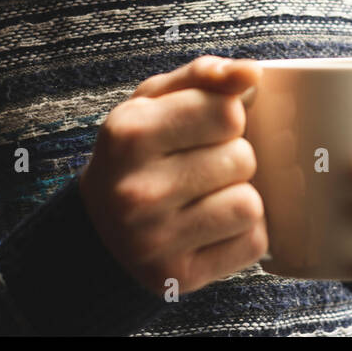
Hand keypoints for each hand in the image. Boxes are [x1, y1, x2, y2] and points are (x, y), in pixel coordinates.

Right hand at [77, 56, 267, 297]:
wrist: (99, 229)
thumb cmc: (139, 153)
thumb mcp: (155, 101)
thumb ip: (203, 75)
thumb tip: (251, 73)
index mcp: (128, 134)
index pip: (227, 113)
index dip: (226, 117)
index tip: (204, 128)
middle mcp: (135, 190)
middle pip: (243, 158)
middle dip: (233, 158)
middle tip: (201, 166)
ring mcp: (153, 241)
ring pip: (250, 205)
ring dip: (241, 197)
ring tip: (207, 197)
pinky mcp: (178, 277)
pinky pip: (253, 244)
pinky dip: (243, 234)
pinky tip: (212, 228)